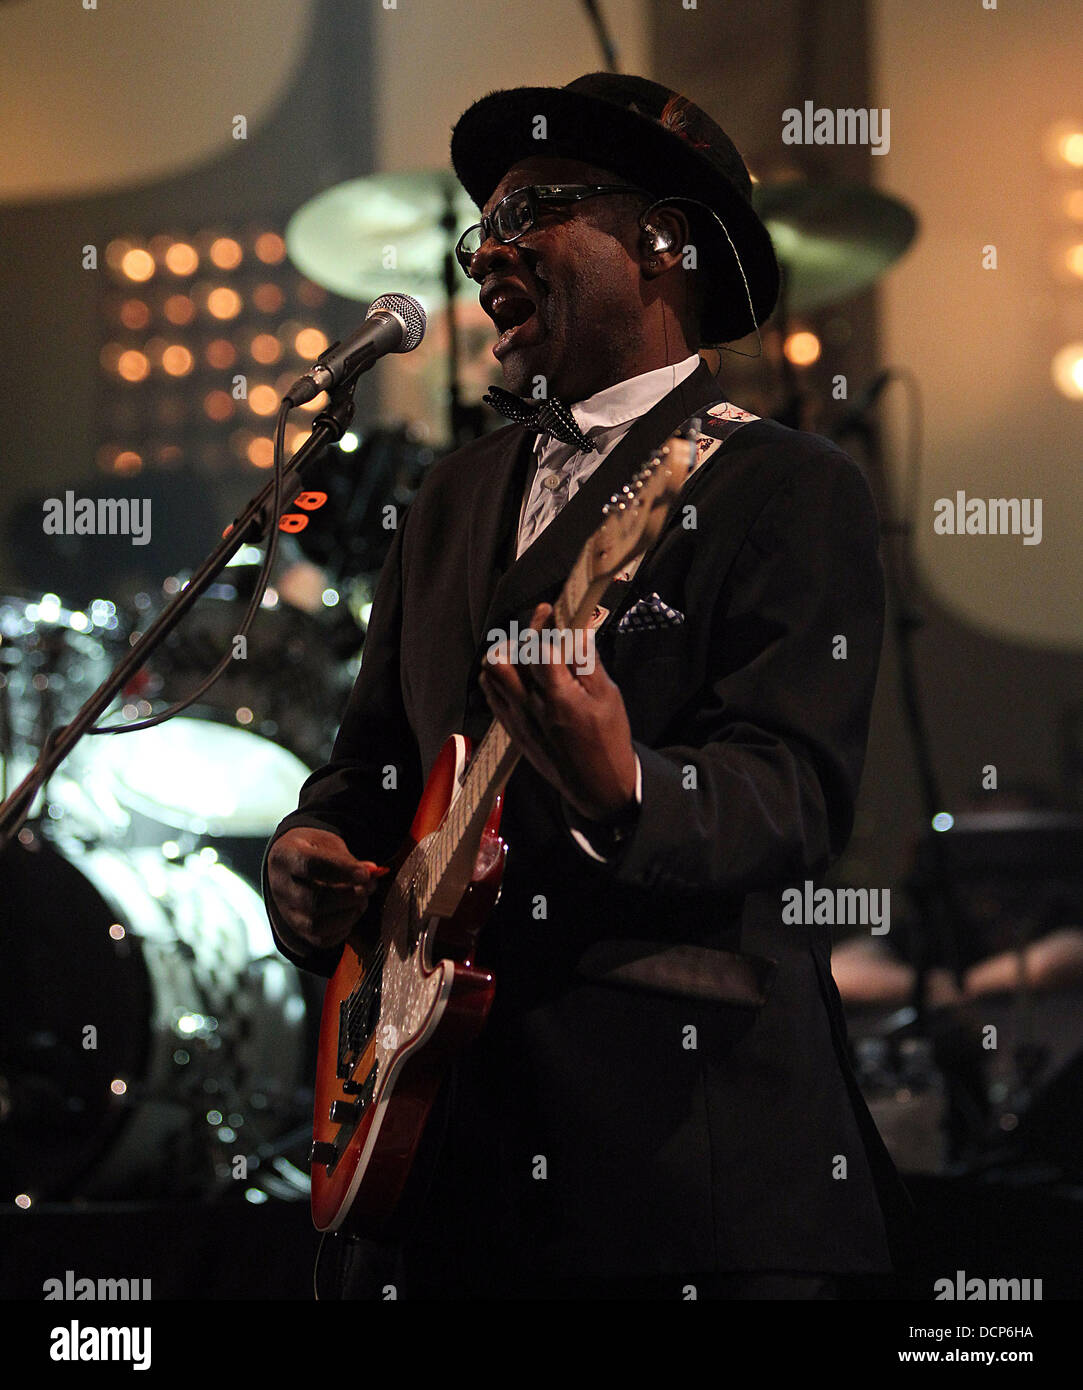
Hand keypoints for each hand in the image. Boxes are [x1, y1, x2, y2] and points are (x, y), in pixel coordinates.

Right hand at [267, 828, 385, 950]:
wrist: (291, 867)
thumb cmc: (313, 851)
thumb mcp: (327, 843)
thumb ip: (348, 859)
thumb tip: (371, 872)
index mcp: (285, 857)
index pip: (310, 866)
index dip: (342, 871)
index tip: (366, 874)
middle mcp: (280, 888)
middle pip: (314, 901)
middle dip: (350, 896)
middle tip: (370, 886)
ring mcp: (286, 912)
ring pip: (316, 925)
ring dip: (349, 914)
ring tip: (362, 900)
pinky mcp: (297, 930)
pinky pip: (322, 940)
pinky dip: (344, 929)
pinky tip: (351, 912)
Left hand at [478, 602, 637, 821]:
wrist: (597, 786)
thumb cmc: (609, 742)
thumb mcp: (608, 697)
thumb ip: (587, 661)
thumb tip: (576, 629)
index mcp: (558, 698)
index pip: (538, 648)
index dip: (542, 624)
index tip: (550, 611)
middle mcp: (530, 707)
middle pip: (505, 657)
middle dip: (521, 635)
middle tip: (540, 628)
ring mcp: (517, 720)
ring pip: (491, 674)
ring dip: (506, 655)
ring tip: (528, 651)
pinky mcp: (512, 730)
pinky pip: (492, 694)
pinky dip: (501, 676)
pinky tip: (519, 673)